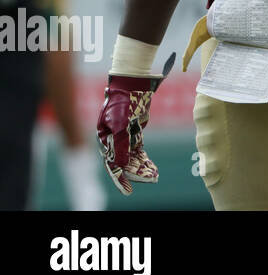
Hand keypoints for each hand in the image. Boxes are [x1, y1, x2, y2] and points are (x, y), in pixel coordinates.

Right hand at [96, 54, 174, 194]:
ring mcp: (123, 137)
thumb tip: (122, 165)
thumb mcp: (121, 125)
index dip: (120, 178)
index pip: (112, 163)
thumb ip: (121, 145)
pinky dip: (144, 158)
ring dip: (142, 167)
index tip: (129, 190)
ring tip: (154, 175)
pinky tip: (151, 166)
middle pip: (124, 162)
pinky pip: (138, 150)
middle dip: (136, 173)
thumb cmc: (122, 103)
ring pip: (132, 157)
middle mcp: (112, 140)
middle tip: (151, 180)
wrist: (131, 84)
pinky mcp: (133, 132)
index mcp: (104, 140)